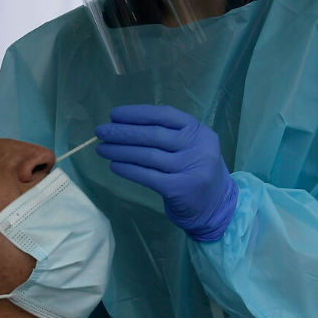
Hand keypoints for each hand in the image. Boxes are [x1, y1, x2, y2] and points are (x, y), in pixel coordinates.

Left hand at [95, 105, 237, 240]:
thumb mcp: (192, 145)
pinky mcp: (179, 188)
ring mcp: (189, 168)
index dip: (137, 113)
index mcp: (198, 131)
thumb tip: (126, 125)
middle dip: (123, 132)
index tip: (114, 115)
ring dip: (120, 151)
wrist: (216, 205)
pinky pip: (147, 176)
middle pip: (153, 135)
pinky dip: (128, 170)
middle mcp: (196, 147)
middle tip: (101, 131)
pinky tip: (114, 166)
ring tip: (102, 148)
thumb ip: (169, 133)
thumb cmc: (197, 169)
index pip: (164, 115)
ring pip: (147, 155)